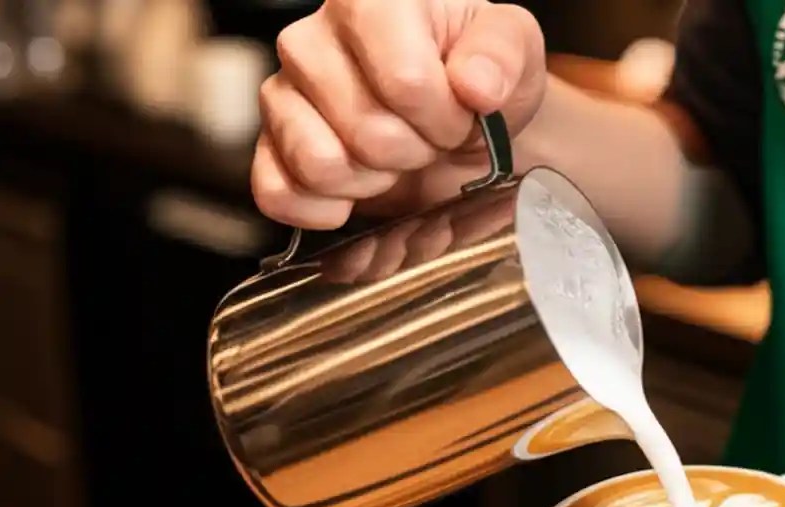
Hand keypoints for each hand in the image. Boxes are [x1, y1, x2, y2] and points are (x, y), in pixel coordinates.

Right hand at [253, 0, 545, 229]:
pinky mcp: (269, 143)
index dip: (444, 118)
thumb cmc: (478, 76)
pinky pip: (278, 193)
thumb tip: (476, 85)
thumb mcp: (515, 52)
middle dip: (414, 152)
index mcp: (373, 1)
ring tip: (395, 155)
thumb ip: (502, 55)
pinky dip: (326, 208)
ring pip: (320, 165)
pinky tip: (358, 188)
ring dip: (373, 180)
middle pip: (367, 132)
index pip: (405, 81)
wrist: (457, 117)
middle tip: (429, 137)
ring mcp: (283, 91)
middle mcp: (313, 37)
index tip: (460, 114)